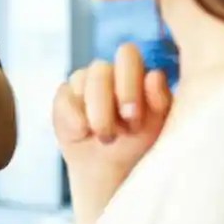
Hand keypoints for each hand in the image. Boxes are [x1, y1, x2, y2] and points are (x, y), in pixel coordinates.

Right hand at [54, 43, 172, 176]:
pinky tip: (85, 134)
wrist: (109, 168)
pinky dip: (77, 123)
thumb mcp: (157, 124)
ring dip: (95, 117)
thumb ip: (160, 99)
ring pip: (81, 82)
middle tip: (117, 132)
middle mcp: (106, 70)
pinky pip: (65, 101)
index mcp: (133, 69)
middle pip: (100, 69)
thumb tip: (153, 75)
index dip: (127, 85)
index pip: (126, 55)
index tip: (133, 119)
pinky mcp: (62, 96)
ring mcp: (81, 80)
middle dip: (107, 103)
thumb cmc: (137, 142)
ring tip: (106, 137)